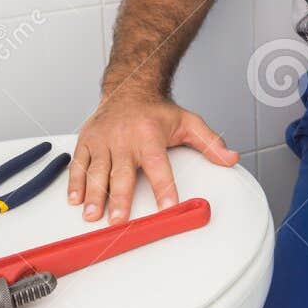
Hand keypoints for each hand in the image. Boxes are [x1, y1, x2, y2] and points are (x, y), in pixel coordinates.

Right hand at [68, 96, 238, 223]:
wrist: (129, 87)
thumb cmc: (157, 111)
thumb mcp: (189, 122)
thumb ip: (210, 143)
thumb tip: (231, 159)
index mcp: (149, 135)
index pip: (159, 165)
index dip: (164, 186)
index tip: (168, 206)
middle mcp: (124, 138)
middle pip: (122, 173)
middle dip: (120, 198)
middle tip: (118, 220)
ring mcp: (103, 140)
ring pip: (97, 171)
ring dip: (94, 195)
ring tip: (92, 216)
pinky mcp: (87, 142)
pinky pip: (79, 164)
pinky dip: (75, 183)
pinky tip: (75, 200)